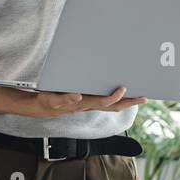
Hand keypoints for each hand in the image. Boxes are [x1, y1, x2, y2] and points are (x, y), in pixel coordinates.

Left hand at [13, 86, 145, 118]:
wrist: (34, 105)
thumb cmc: (55, 95)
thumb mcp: (72, 90)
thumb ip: (85, 85)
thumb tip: (100, 74)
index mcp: (88, 102)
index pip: (112, 104)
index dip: (128, 102)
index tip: (145, 97)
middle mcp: (82, 105)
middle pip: (108, 105)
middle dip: (126, 101)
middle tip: (141, 96)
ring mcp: (69, 104)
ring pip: (90, 104)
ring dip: (105, 99)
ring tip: (119, 91)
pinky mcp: (53, 101)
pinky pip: (63, 100)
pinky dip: (71, 98)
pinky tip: (78, 94)